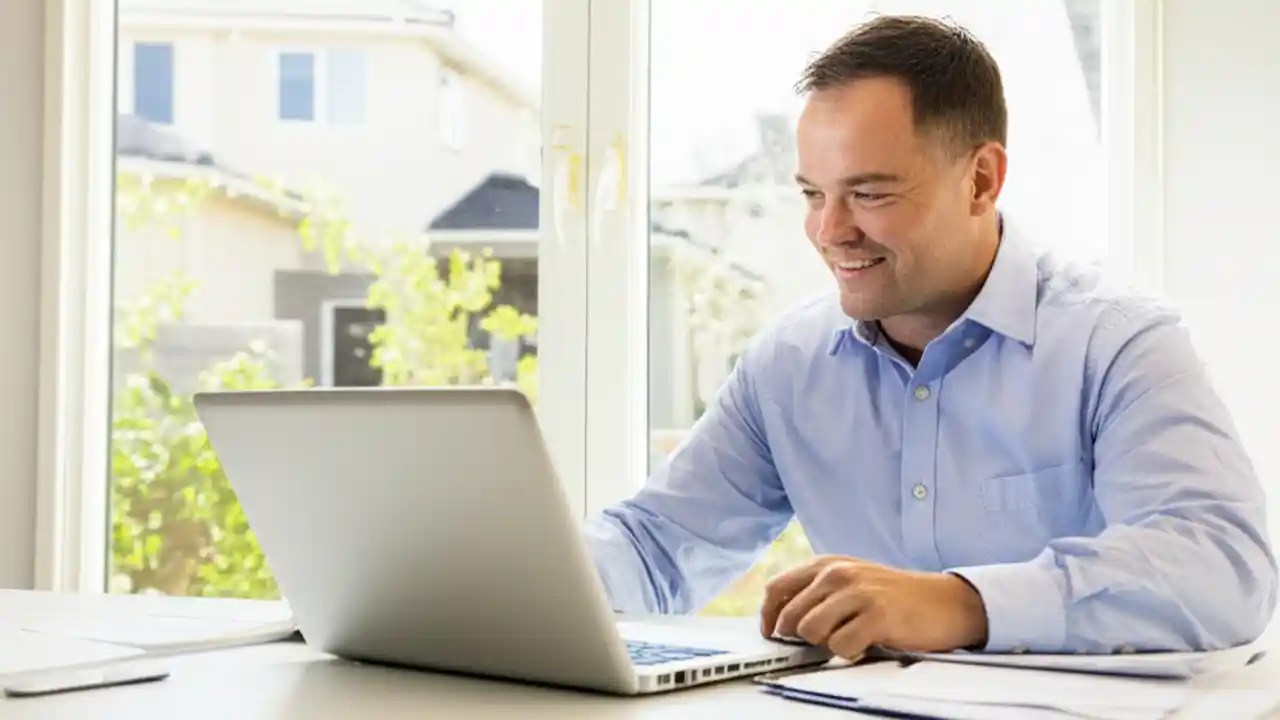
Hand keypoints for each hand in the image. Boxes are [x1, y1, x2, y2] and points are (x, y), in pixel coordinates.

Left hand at [760, 555, 988, 659]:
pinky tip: (868, 643)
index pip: (776, 588)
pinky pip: (840, 647)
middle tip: (828, 638)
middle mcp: (838, 573)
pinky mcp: (876, 615)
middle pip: (790, 616)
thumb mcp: (851, 581)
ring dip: (827, 643)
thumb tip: (779, 619)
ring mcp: (857, 593)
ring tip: (852, 636)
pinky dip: (850, 653)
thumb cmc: (894, 596)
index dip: (768, 615)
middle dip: (801, 637)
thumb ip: (817, 592)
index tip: (771, 633)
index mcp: (827, 564)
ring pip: (810, 632)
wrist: (945, 601)